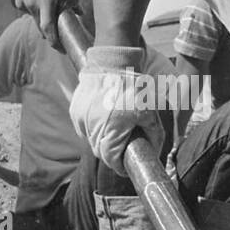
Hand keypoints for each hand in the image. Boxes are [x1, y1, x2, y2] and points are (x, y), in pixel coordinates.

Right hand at [13, 0, 74, 49]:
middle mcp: (32, 4)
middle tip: (64, 34)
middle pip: (43, 28)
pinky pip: (31, 11)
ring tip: (53, 4)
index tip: (62, 49)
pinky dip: (38, 9)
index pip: (48, 27)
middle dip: (53, 33)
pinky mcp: (17, 2)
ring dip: (46, 19)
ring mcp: (23, 4)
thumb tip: (79, 11)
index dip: (55, 41)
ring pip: (37, 20)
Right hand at [69, 46, 164, 174]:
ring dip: (100, 140)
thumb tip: (154, 152)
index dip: (118, 166)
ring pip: (89, 140)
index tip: (124, 167)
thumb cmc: (135, 87)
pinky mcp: (75, 110)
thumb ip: (154, 135)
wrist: (114, 62)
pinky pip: (82, 127)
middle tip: (121, 148)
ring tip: (113, 130)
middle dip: (111, 154)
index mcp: (112, 129)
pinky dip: (92, 128)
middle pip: (99, 151)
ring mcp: (81, 118)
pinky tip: (103, 119)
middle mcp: (93, 126)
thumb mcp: (150, 111)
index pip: (110, 159)